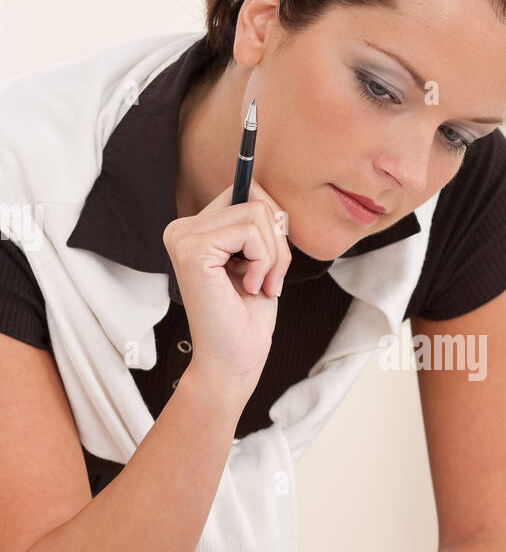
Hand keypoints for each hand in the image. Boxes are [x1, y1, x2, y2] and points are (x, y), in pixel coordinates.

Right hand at [163, 181, 291, 397]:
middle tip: (268, 280)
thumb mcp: (260, 259)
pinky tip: (248, 287)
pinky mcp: (192, 250)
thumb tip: (266, 193)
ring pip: (258, 214)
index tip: (269, 261)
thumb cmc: (248, 317)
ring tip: (258, 285)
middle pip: (256, 200)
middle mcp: (181, 228)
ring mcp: (183, 237)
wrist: (234, 360)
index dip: (271, 224)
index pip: (245, 190)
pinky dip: (264, 263)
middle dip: (277, 243)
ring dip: (273, 256)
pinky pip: (252, 233)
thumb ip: (259, 224)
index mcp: (194, 229)